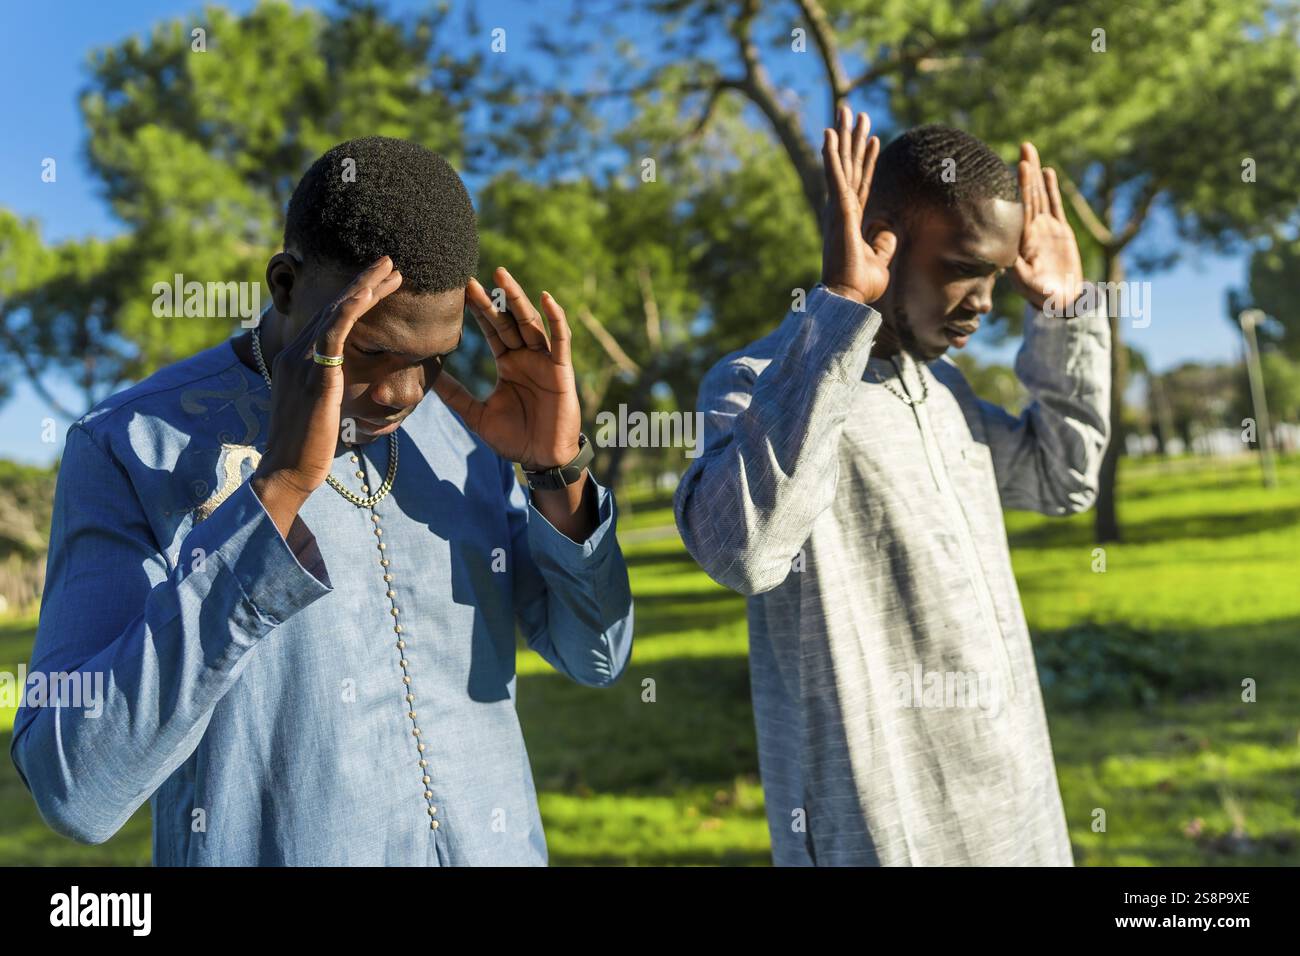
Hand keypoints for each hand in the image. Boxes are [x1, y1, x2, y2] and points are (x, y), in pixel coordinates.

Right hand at [252, 256, 402, 530]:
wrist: (287, 471)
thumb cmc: (307, 448)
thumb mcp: (319, 408)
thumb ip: (328, 388)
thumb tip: (345, 383)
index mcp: (294, 359)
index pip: (328, 318)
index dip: (353, 296)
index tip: (378, 282)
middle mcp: (294, 353)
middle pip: (333, 307)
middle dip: (364, 283)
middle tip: (390, 264)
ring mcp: (302, 361)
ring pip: (337, 311)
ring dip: (366, 287)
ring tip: (393, 270)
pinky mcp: (315, 373)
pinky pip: (335, 329)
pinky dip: (354, 306)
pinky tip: (372, 292)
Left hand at [434, 267, 581, 470]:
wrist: (541, 459)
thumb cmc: (514, 438)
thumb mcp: (477, 415)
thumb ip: (456, 395)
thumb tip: (427, 378)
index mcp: (508, 363)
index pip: (492, 329)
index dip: (478, 309)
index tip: (460, 289)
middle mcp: (526, 357)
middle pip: (507, 320)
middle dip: (491, 299)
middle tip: (470, 278)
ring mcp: (544, 361)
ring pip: (531, 323)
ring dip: (518, 299)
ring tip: (502, 276)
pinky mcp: (561, 370)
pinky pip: (559, 340)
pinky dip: (556, 319)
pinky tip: (546, 299)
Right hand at [820, 106, 896, 304]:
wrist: (847, 296)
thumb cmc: (861, 285)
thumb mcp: (880, 259)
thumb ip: (884, 242)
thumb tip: (889, 226)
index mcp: (852, 220)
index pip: (861, 183)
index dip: (866, 160)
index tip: (872, 139)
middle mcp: (842, 209)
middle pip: (849, 166)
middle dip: (852, 139)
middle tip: (852, 112)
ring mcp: (838, 208)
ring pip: (842, 164)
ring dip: (844, 136)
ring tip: (845, 111)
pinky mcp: (838, 209)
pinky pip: (834, 175)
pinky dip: (831, 154)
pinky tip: (830, 133)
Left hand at [1012, 142, 1083, 314]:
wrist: (1060, 301)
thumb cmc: (1043, 297)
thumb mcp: (1031, 288)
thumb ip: (1022, 275)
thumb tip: (1012, 265)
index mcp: (1022, 241)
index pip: (1020, 209)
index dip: (1019, 188)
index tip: (1016, 168)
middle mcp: (1030, 231)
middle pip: (1028, 195)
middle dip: (1025, 172)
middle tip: (1023, 146)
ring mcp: (1044, 229)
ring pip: (1040, 196)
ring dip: (1035, 174)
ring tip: (1029, 151)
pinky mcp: (1059, 230)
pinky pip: (1054, 205)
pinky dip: (1051, 189)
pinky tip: (1047, 171)